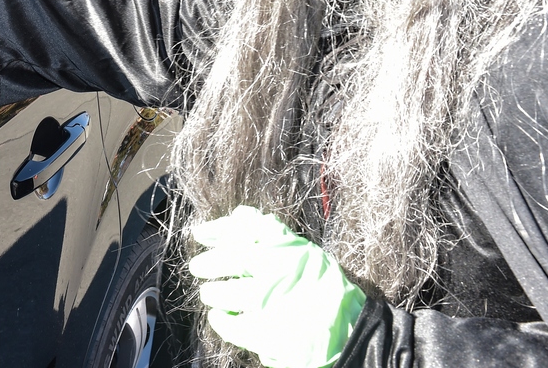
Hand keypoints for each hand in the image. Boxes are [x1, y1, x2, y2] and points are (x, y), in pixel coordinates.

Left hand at [189, 206, 365, 367]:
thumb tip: (237, 214)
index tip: (199, 233)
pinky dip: (222, 321)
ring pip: (228, 293)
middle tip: (197, 266)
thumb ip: (271, 233)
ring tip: (209, 294)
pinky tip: (219, 318)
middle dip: (209, 262)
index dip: (217, 229)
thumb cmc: (324, 288)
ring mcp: (271, 301)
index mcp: (288, 247)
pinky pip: (233, 325)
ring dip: (213, 293)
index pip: (244, 227)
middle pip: (230, 259)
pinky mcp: (268, 332)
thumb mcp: (304, 252)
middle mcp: (278, 269)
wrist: (350, 330)